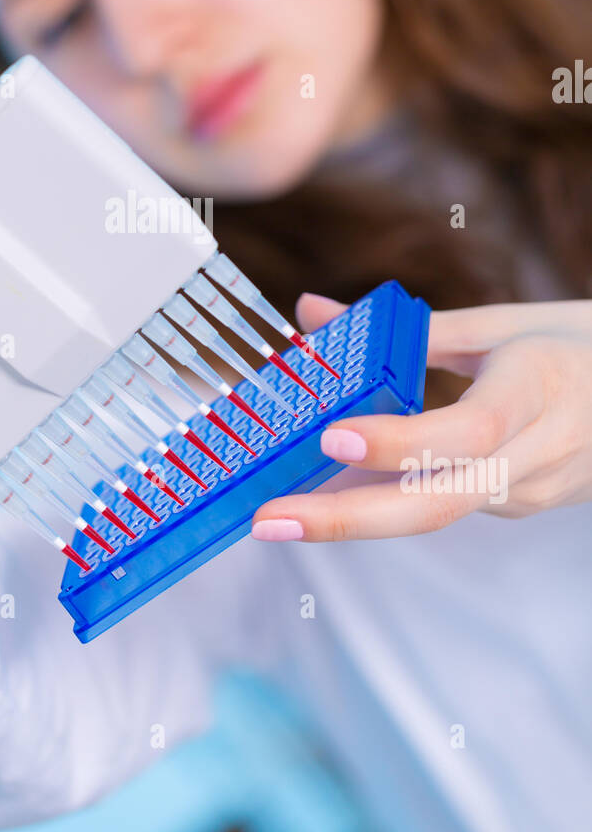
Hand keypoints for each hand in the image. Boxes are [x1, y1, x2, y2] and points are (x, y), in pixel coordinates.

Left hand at [251, 291, 591, 541]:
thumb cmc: (572, 350)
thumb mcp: (499, 324)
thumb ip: (402, 328)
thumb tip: (310, 312)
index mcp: (538, 389)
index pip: (468, 431)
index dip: (402, 441)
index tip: (335, 434)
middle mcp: (537, 453)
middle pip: (440, 502)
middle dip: (346, 517)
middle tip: (269, 519)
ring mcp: (530, 491)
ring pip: (434, 511)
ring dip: (355, 514)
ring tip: (278, 512)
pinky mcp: (516, 507)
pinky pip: (441, 505)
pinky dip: (384, 502)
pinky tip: (330, 496)